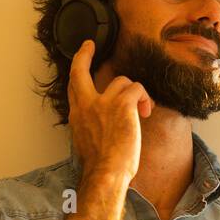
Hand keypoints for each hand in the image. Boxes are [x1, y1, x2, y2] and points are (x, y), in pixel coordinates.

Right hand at [66, 39, 152, 183]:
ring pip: (121, 81)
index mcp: (77, 115)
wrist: (106, 173)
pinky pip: (137, 88)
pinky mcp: (122, 105)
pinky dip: (144, 98)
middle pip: (80, 71)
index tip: (81, 56)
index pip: (73, 85)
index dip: (77, 68)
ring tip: (141, 111)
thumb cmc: (101, 167)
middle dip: (84, 55)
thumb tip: (102, 125)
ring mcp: (102, 103)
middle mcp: (86, 105)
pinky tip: (146, 112)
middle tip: (90, 46)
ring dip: (134, 93)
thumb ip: (90, 127)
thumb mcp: (87, 143)